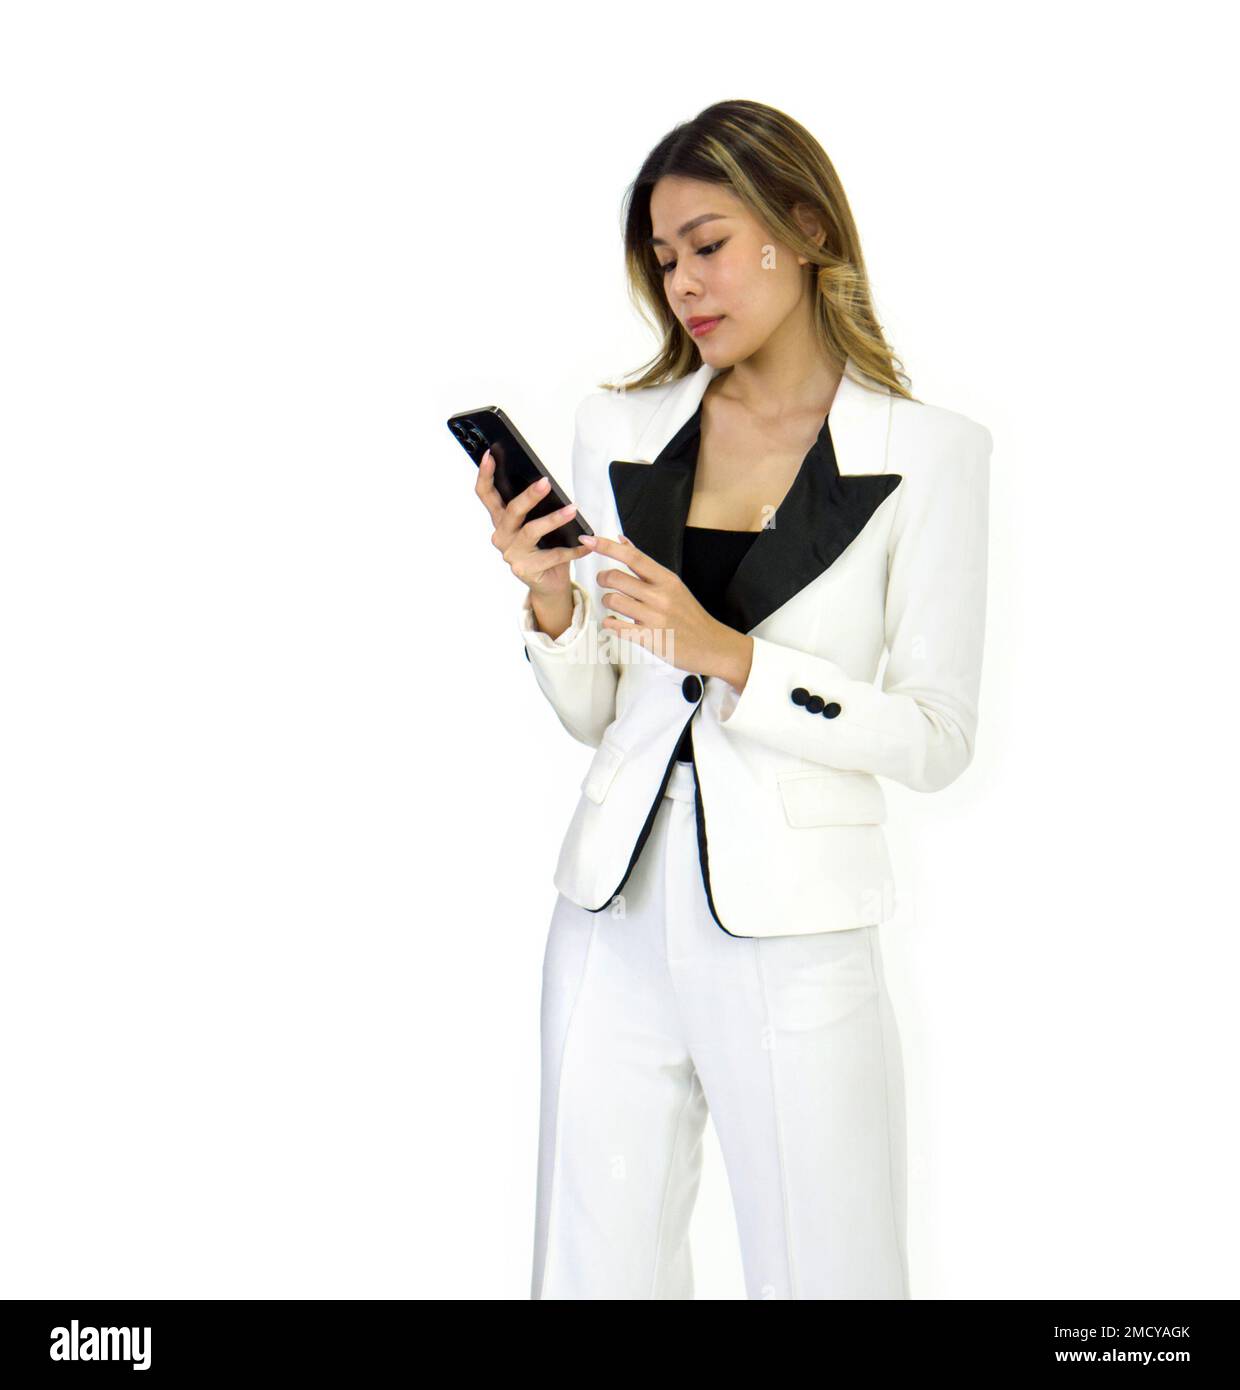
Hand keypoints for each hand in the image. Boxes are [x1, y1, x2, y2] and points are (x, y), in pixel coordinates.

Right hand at [475, 449, 587, 599]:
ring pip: (532, 531)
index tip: (489, 454)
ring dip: (554, 519)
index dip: (485, 474)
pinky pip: (553, 555)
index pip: (486, 495)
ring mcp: (511, 554)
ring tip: (573, 509)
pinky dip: (573, 548)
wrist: (549, 584)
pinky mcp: (525, 570)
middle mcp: (501, 536)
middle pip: (511, 511)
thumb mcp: (537, 524)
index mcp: (501, 521)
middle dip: (529, 495)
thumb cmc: (544, 549)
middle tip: (546, 482)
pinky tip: (587, 542)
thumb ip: (536, 507)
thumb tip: (548, 483)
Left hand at [583, 533, 753, 687]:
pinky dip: (609, 623)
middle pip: (615, 577)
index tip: (588, 539)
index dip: (606, 546)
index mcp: (666, 579)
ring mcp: (654, 618)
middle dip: (603, 578)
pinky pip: (616, 626)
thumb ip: (645, 565)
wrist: (712, 646)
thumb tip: (623, 540)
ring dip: (607, 602)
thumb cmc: (690, 615)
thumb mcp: (673, 585)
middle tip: (605, 582)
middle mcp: (660, 595)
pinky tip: (615, 622)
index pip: (632, 556)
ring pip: (612, 600)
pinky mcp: (649, 638)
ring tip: (615, 605)